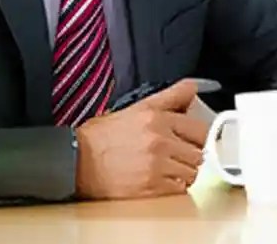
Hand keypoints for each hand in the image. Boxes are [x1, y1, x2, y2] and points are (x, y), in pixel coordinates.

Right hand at [74, 79, 210, 198]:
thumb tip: (193, 87)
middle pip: (199, 152)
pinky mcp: (150, 187)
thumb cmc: (102, 136)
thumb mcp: (137, 107)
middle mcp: (160, 140)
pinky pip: (179, 189)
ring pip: (192, 172)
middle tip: (177, 156)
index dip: (197, 136)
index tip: (191, 140)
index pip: (200, 129)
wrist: (76, 160)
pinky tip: (161, 180)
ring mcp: (156, 165)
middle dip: (190, 155)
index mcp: (158, 118)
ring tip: (168, 169)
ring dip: (184, 172)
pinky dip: (174, 187)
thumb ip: (170, 97)